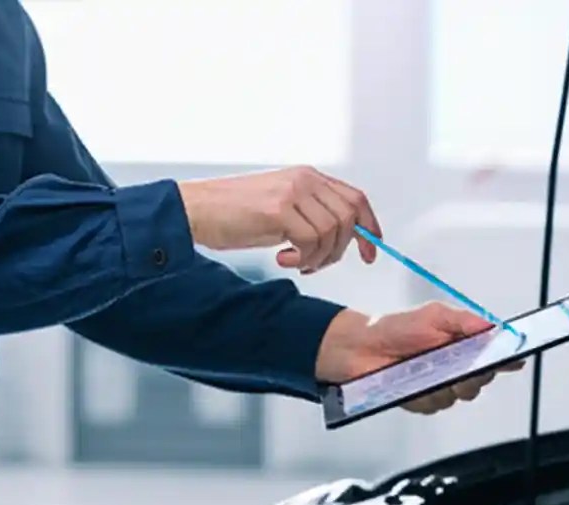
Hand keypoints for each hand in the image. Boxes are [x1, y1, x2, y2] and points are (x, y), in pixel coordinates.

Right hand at [177, 166, 381, 272]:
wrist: (198, 210)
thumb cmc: (234, 214)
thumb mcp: (282, 210)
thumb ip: (312, 216)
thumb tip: (342, 241)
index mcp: (308, 177)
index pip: (355, 199)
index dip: (369, 228)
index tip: (370, 253)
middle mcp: (305, 180)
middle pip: (349, 218)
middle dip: (339, 250)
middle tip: (315, 264)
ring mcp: (293, 192)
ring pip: (331, 232)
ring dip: (317, 258)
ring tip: (294, 262)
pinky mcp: (279, 209)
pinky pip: (311, 241)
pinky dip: (302, 259)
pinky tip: (281, 260)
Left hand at [316, 303, 524, 414]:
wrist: (360, 347)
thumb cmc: (395, 328)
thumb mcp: (433, 315)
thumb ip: (464, 321)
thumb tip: (491, 327)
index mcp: (462, 345)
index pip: (494, 355)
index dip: (508, 358)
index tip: (514, 358)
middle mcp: (455, 368)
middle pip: (480, 381)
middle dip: (474, 374)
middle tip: (464, 366)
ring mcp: (439, 387)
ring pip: (458, 395)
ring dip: (445, 383)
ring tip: (425, 368)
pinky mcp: (422, 401)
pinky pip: (434, 405)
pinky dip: (424, 394)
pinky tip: (411, 381)